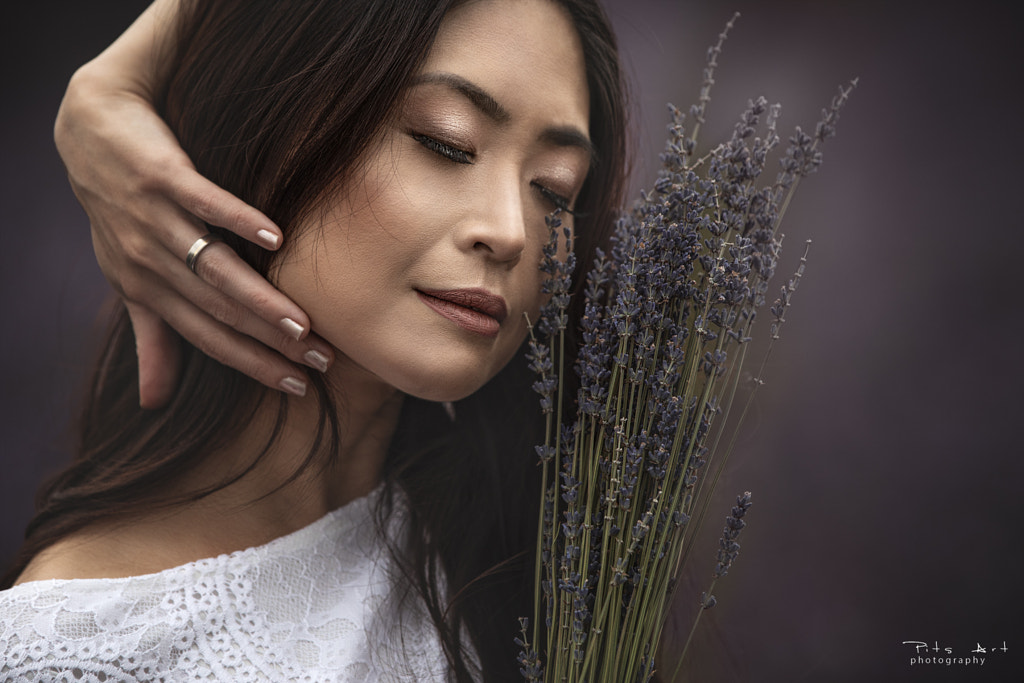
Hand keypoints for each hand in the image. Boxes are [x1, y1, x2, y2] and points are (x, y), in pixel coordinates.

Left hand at [55, 30, 332, 407]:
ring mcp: (152, 217)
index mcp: (147, 290)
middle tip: (322, 358)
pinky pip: (202, 201)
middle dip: (271, 340)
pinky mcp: (159, 174)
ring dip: (259, 298)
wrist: (87, 128)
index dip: (254, 365)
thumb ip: (151, 339)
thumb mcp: (128, 279)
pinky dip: (238, 220)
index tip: (300, 385)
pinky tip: (277, 236)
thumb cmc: (116, 210)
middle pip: (219, 310)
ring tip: (303, 322)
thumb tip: (154, 404)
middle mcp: (148, 260)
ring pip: (213, 267)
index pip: (209, 338)